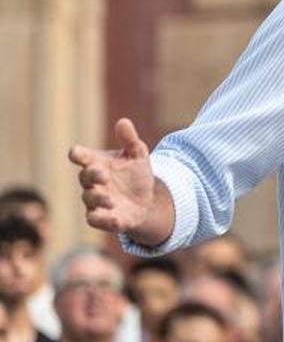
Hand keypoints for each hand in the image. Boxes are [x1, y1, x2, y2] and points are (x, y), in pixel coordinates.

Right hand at [68, 118, 155, 234]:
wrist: (148, 201)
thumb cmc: (137, 174)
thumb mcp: (138, 155)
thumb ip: (130, 139)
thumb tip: (123, 122)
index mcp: (97, 163)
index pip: (80, 156)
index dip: (78, 154)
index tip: (77, 154)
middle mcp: (93, 182)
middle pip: (84, 177)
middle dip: (92, 175)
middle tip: (103, 174)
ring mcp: (96, 200)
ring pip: (89, 199)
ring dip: (98, 198)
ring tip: (111, 199)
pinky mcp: (103, 218)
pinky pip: (95, 220)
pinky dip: (103, 220)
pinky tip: (114, 219)